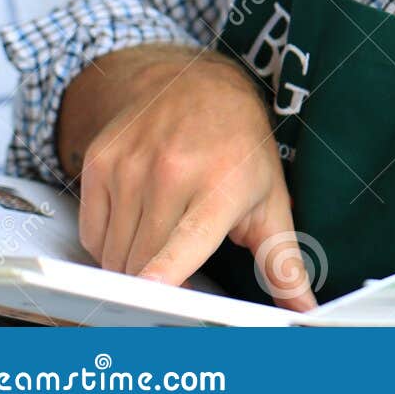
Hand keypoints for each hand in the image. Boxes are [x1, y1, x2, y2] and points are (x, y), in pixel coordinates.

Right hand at [61, 45, 317, 310]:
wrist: (199, 85)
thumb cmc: (242, 149)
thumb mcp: (271, 200)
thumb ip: (283, 262)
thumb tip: (303, 308)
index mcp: (221, 185)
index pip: (187, 239)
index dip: (167, 270)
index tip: (153, 291)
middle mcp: (172, 171)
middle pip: (142, 263)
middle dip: (157, 282)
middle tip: (180, 268)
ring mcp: (130, 164)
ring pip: (112, 253)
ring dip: (132, 263)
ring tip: (164, 233)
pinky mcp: (99, 161)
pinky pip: (91, 233)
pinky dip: (110, 241)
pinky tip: (138, 219)